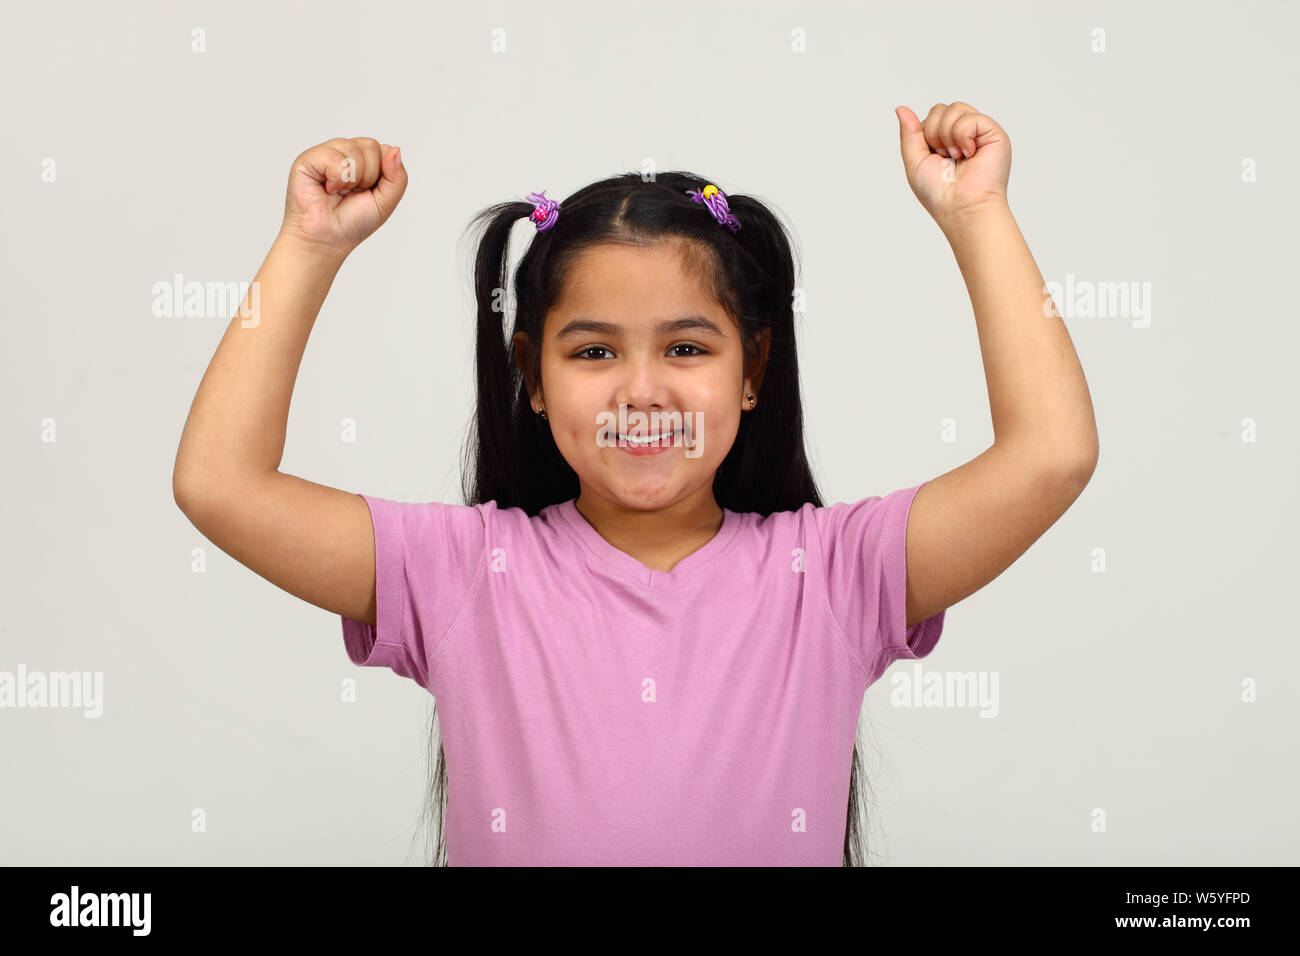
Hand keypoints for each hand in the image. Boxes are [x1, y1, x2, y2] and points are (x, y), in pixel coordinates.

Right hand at [280, 137, 407, 256]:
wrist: (328, 239)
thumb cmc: (352, 222)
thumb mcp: (386, 201)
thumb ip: (397, 177)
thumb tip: (396, 149)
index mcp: (365, 161)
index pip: (384, 150)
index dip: (382, 173)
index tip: (370, 191)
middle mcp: (345, 153)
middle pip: (370, 146)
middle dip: (368, 176)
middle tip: (353, 193)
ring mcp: (326, 154)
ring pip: (352, 148)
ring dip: (352, 179)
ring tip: (340, 192)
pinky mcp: (308, 159)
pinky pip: (333, 156)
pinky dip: (337, 178)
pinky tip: (328, 189)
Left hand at [895, 103, 1010, 228]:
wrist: (960, 208)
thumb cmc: (939, 194)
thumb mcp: (915, 161)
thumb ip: (909, 134)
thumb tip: (901, 108)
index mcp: (945, 140)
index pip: (930, 117)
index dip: (924, 134)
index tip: (932, 158)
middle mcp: (963, 134)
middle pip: (940, 109)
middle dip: (933, 133)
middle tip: (944, 157)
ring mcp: (979, 133)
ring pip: (955, 108)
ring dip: (947, 135)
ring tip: (956, 157)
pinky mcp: (993, 134)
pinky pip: (971, 117)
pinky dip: (963, 135)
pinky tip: (969, 153)